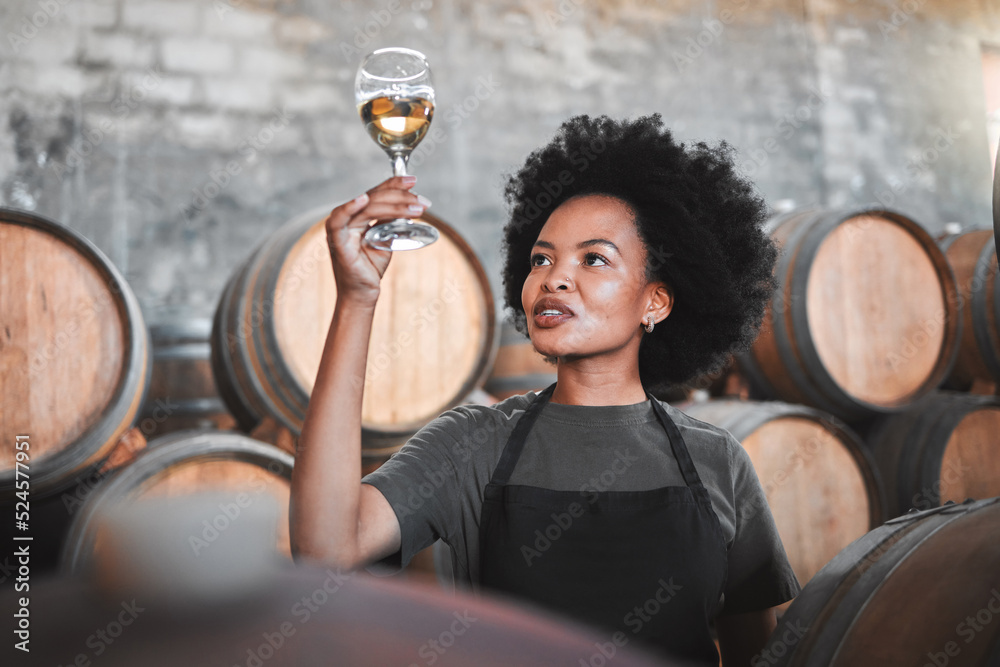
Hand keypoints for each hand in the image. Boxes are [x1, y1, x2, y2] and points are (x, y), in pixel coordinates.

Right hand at [324, 176, 429, 303]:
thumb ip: (391, 221)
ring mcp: (340, 229)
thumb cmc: (370, 268)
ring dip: (394, 205)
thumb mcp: (386, 239)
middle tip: (421, 200)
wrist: (362, 294)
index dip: (393, 185)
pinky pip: (340, 220)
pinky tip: (363, 199)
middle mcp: (345, 218)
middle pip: (373, 197)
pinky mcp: (338, 242)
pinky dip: (350, 207)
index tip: (413, 181)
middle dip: (400, 196)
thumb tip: (408, 203)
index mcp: (356, 216)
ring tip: (417, 208)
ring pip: (367, 207)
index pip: (376, 194)